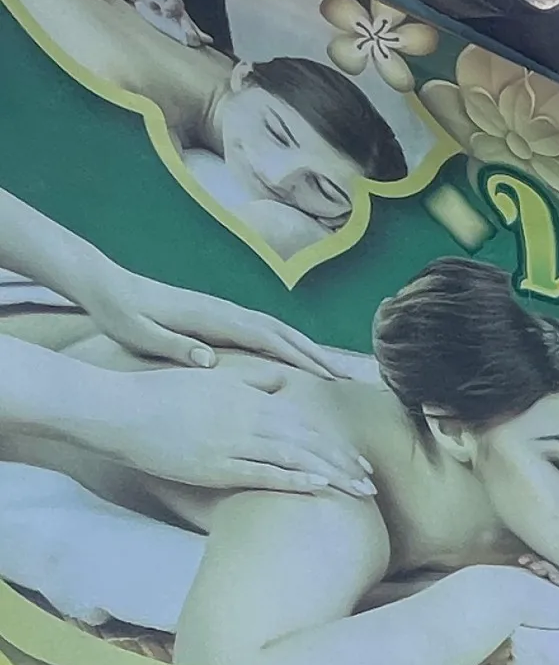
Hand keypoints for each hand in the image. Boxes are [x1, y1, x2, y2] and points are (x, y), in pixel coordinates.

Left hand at [82, 266, 342, 378]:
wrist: (108, 287)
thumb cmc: (122, 316)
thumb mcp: (141, 335)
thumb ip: (176, 347)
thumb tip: (210, 360)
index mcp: (212, 319)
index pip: (266, 339)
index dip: (299, 358)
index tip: (325, 378)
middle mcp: (225, 311)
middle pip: (282, 332)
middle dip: (315, 354)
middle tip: (345, 377)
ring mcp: (224, 311)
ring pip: (276, 329)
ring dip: (306, 347)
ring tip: (331, 369)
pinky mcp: (218, 315)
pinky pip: (262, 330)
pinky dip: (287, 342)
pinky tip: (295, 357)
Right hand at [112, 366, 375, 496]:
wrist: (118, 411)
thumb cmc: (160, 395)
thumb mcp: (211, 379)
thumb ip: (250, 378)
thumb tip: (282, 381)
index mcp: (248, 398)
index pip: (304, 422)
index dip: (334, 443)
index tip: (358, 460)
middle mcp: (247, 418)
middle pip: (308, 441)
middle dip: (344, 463)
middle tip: (371, 482)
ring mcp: (232, 443)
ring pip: (294, 457)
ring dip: (331, 475)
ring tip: (358, 492)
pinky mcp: (214, 465)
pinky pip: (263, 473)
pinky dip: (294, 478)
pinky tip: (320, 487)